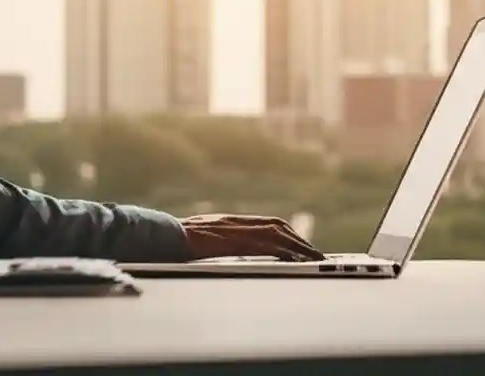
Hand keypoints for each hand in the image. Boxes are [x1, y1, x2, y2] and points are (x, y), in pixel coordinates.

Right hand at [179, 214, 323, 261]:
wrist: (167, 235)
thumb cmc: (178, 239)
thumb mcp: (201, 238)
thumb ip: (216, 241)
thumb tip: (220, 250)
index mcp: (232, 222)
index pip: (269, 223)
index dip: (288, 233)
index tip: (301, 243)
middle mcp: (239, 222)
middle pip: (279, 227)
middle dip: (299, 240)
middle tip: (316, 254)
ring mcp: (239, 230)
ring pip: (278, 234)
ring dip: (299, 246)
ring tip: (314, 259)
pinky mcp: (237, 242)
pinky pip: (268, 247)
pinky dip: (285, 252)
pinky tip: (296, 261)